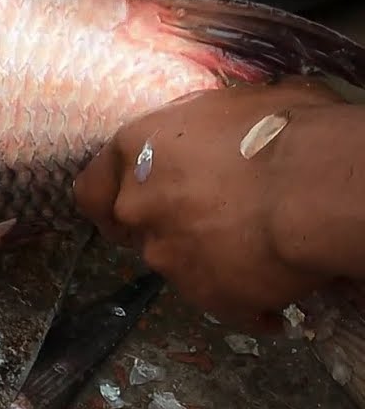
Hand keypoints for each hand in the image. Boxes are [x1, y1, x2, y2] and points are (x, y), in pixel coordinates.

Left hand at [72, 78, 347, 331]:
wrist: (315, 189)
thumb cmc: (282, 129)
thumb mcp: (231, 104)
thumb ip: (202, 131)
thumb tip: (214, 135)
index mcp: (135, 150)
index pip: (93, 188)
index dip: (110, 198)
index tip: (127, 206)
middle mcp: (137, 207)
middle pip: (132, 228)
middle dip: (163, 228)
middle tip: (206, 223)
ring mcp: (166, 256)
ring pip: (176, 264)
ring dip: (205, 261)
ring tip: (254, 250)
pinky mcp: (204, 296)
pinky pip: (223, 304)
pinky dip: (244, 300)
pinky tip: (275, 294)